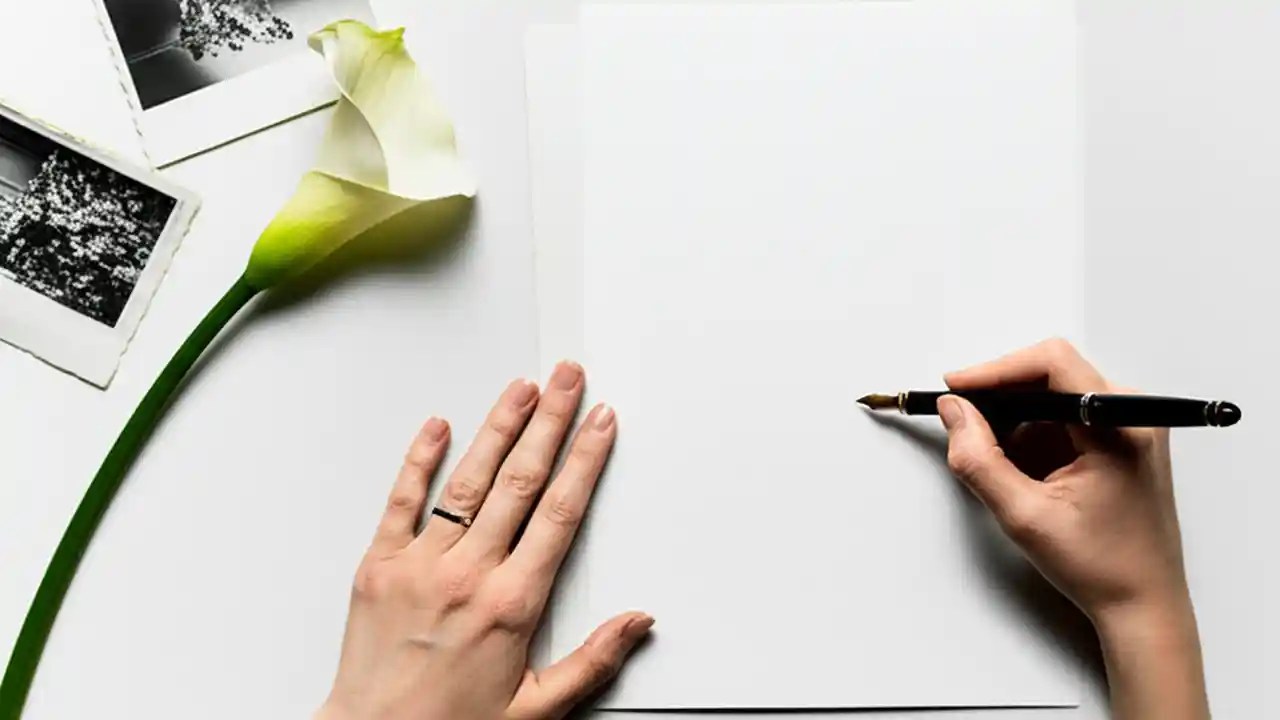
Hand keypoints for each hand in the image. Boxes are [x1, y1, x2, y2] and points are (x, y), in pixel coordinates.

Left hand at [317, 362, 650, 719]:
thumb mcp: (536, 709)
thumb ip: (592, 661)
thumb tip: (637, 622)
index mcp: (511, 605)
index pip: (560, 513)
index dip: (585, 460)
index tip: (601, 424)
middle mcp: (467, 574)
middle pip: (520, 480)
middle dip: (550, 421)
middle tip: (568, 379)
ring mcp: (420, 563)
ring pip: (468, 480)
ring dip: (498, 427)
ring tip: (522, 388)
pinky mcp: (378, 564)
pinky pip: (402, 500)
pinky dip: (420, 458)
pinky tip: (438, 425)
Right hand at [937, 338, 1207, 718]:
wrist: (1143, 604)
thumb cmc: (1101, 566)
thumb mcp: (1024, 516)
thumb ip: (980, 460)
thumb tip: (953, 411)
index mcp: (1121, 427)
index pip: (1052, 363)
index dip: (996, 369)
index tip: (957, 389)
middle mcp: (1132, 416)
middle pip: (1050, 376)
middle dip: (1002, 401)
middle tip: (965, 430)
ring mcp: (1129, 427)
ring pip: (1053, 399)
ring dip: (1017, 425)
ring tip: (1006, 472)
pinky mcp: (1120, 441)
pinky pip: (1064, 420)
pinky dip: (1033, 440)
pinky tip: (1028, 478)